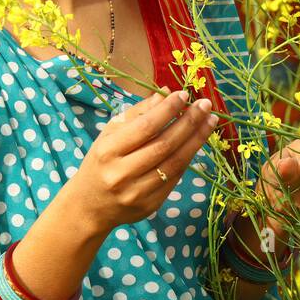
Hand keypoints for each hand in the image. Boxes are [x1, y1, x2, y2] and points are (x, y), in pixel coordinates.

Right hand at [64, 87, 217, 234]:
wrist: (90, 206)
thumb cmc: (102, 162)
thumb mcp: (111, 133)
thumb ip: (138, 113)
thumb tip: (166, 93)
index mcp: (108, 150)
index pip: (145, 127)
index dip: (168, 110)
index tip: (185, 94)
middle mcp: (121, 173)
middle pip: (164, 145)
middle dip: (189, 122)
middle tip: (206, 106)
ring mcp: (137, 192)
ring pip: (175, 163)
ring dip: (196, 140)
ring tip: (210, 122)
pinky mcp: (150, 205)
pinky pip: (175, 178)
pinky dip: (188, 158)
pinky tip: (197, 142)